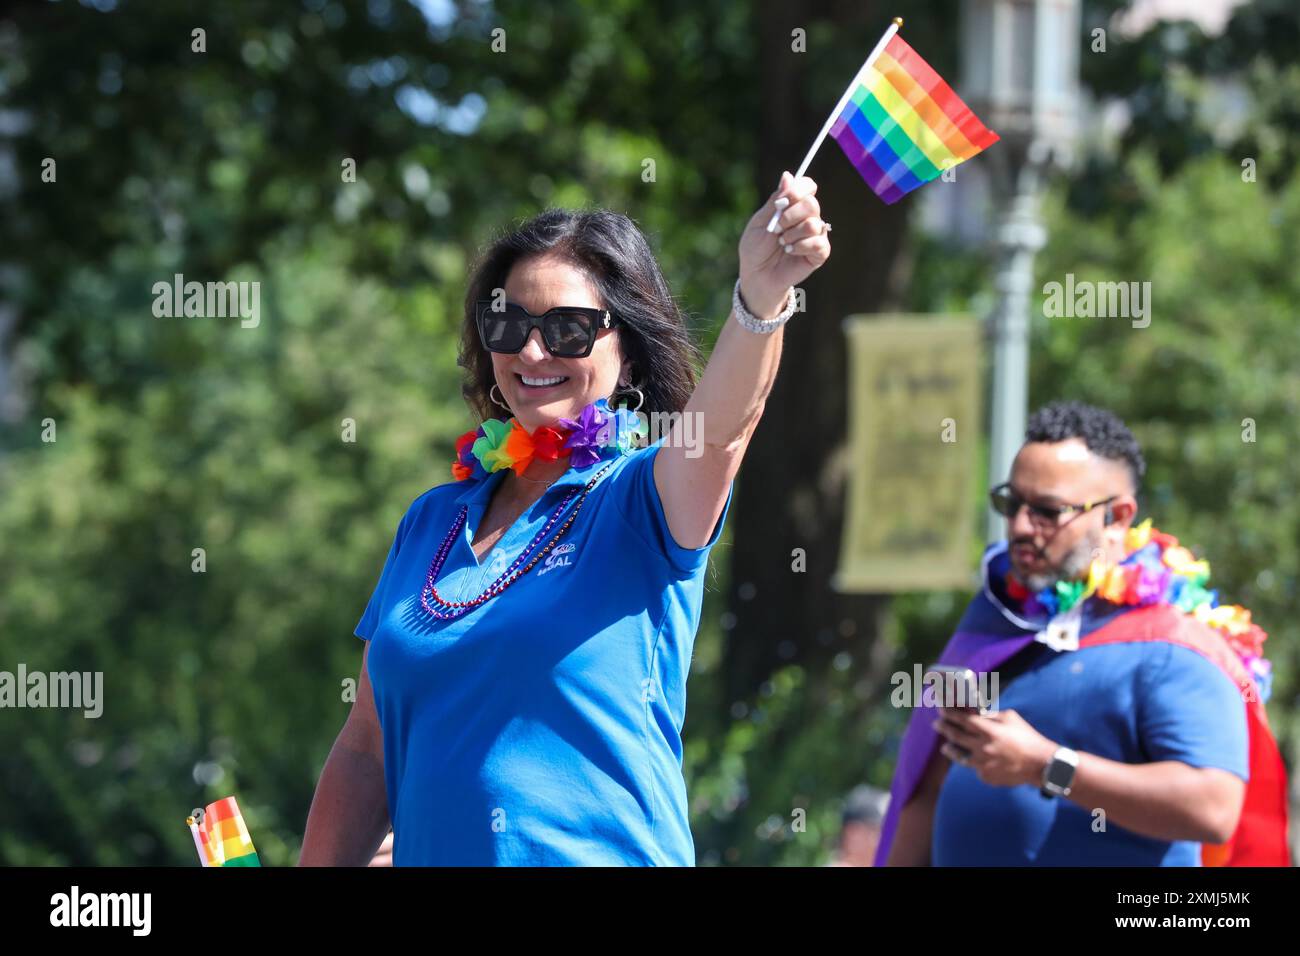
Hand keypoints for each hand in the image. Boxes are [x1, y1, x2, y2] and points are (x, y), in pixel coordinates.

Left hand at [737, 171, 831, 318]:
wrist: (756, 276)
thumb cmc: (756, 249)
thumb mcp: (760, 222)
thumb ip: (775, 201)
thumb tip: (788, 176)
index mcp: (793, 205)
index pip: (807, 186)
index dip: (798, 190)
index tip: (781, 202)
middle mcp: (807, 217)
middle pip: (812, 203)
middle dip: (791, 215)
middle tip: (777, 228)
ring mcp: (815, 235)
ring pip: (814, 223)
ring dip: (793, 233)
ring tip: (782, 243)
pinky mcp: (819, 253)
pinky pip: (818, 242)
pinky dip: (801, 246)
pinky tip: (790, 252)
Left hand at [934, 708, 1057, 787]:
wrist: (1041, 765)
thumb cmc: (1027, 738)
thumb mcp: (1010, 718)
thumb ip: (990, 715)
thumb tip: (973, 712)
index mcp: (989, 730)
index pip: (962, 719)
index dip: (949, 713)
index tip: (941, 708)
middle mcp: (983, 747)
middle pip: (956, 735)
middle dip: (944, 727)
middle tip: (937, 724)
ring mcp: (983, 764)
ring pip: (959, 755)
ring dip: (950, 749)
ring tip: (945, 746)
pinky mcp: (986, 777)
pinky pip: (974, 767)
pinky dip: (972, 762)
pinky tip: (971, 759)